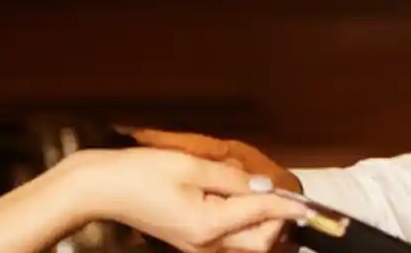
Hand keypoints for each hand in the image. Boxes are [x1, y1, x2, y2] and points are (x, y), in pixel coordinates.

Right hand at [126, 129, 300, 251]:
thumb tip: (263, 186)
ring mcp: (196, 246)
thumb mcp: (192, 166)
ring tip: (254, 193)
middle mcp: (205, 244)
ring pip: (244, 244)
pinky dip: (240, 222)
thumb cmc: (142, 173)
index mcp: (209, 225)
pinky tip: (233, 197)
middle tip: (279, 194)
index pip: (262, 216)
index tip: (309, 204)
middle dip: (275, 221)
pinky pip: (227, 238)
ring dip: (258, 222)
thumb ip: (233, 179)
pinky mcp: (190, 241)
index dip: (287, 207)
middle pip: (258, 242)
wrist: (101, 188)